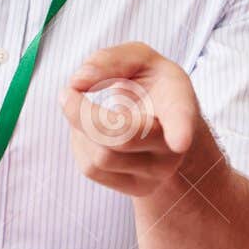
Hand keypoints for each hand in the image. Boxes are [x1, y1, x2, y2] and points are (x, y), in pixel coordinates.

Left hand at [59, 42, 216, 199]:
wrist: (165, 124)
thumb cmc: (151, 87)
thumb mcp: (141, 61)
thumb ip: (111, 60)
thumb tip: (77, 82)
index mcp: (180, 105)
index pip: (181, 117)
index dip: (180, 128)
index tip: (180, 141)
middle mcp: (173, 146)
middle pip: (120, 138)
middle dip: (82, 113)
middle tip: (67, 91)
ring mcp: (157, 173)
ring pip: (99, 156)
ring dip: (79, 127)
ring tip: (88, 112)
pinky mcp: (137, 188)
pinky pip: (90, 169)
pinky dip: (80, 144)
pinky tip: (92, 133)